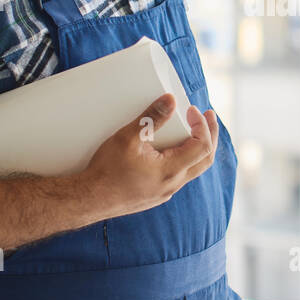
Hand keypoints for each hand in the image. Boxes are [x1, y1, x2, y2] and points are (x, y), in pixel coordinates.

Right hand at [82, 92, 218, 219]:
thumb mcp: (128, 138)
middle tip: (207, 116)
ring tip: (194, 130)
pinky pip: (180, 177)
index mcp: (170, 171)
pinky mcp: (156, 195)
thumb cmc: (106, 170)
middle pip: (205, 160)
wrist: (88, 199)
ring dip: (198, 148)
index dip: (202, 125)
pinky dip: (185, 159)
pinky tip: (173, 150)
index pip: (202, 146)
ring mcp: (165, 192)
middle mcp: (172, 185)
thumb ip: (151, 118)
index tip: (191, 110)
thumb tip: (170, 100)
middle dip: (210, 135)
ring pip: (193, 170)